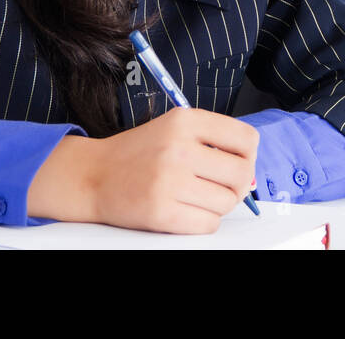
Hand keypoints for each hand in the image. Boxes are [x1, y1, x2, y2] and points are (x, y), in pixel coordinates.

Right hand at [29, 107, 258, 233]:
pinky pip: (208, 224)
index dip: (249, 155)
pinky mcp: (160, 211)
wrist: (94, 176)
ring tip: (199, 198)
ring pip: (227, 202)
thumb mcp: (176, 128)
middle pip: (242, 174)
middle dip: (239, 185)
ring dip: (219, 205)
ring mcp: (169, 180)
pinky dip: (205, 222)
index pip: (246, 138)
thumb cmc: (141, 153)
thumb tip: (251, 169)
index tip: (239, 162)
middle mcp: (179, 147)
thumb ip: (214, 140)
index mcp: (186, 121)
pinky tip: (189, 211)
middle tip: (224, 187)